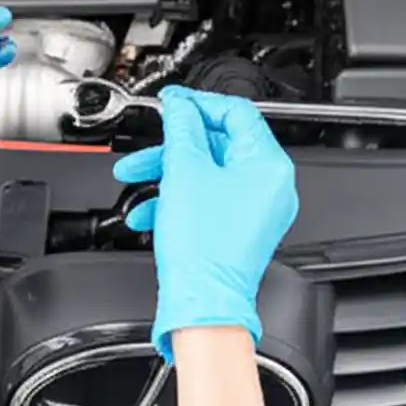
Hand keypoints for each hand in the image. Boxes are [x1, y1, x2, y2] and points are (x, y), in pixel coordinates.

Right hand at [113, 86, 297, 360]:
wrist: (202, 304)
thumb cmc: (204, 248)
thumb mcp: (185, 172)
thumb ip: (182, 129)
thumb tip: (180, 105)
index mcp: (268, 165)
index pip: (236, 113)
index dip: (199, 104)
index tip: (172, 102)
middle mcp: (269, 186)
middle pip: (217, 145)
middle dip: (173, 147)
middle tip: (147, 145)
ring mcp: (255, 210)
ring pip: (206, 174)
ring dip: (166, 173)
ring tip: (136, 178)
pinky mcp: (237, 230)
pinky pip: (206, 200)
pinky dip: (176, 199)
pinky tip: (148, 211)